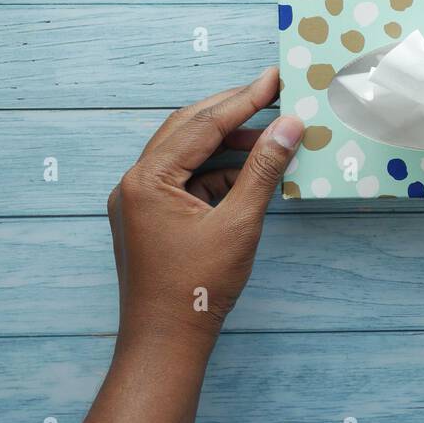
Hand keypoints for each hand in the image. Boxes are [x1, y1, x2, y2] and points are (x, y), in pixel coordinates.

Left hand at [107, 66, 302, 345]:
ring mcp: (139, 202)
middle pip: (188, 130)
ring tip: (270, 137)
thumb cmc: (197, 289)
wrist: (165, 343)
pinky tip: (251, 175)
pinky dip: (218, 174)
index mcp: (147, 180)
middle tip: (272, 94)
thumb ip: (263, 170)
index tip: (274, 80)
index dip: (244, 99)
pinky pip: (186, 181)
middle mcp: (134, 184)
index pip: (201, 125)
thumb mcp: (240, 224)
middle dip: (232, 112)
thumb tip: (289, 127)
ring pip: (187, 155)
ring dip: (228, 145)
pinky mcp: (151, 219)